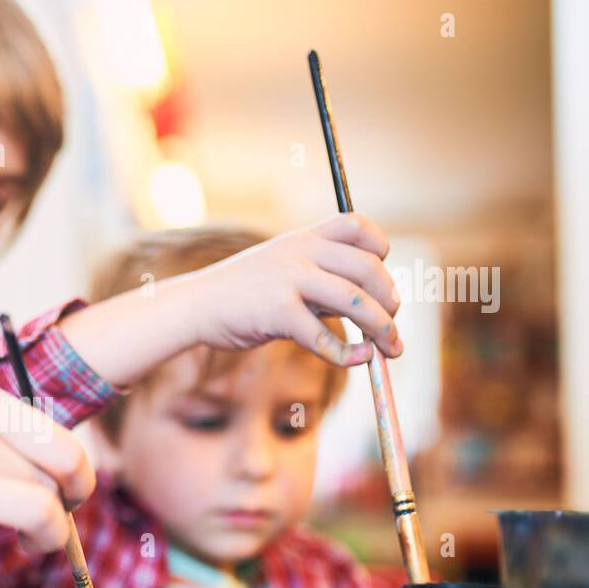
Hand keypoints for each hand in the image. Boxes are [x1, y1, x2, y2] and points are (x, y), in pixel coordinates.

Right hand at [0, 382, 93, 587]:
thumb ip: (6, 430)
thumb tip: (70, 472)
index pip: (64, 448)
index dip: (79, 481)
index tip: (69, 495)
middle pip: (51, 486)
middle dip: (60, 516)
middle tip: (42, 525)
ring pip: (36, 515)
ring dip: (45, 540)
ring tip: (27, 542)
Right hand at [176, 211, 402, 365]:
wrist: (195, 306)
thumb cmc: (240, 294)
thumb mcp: (281, 269)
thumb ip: (318, 279)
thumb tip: (366, 305)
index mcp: (303, 238)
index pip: (357, 227)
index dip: (380, 249)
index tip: (382, 277)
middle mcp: (300, 253)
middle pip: (368, 268)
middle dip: (391, 299)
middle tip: (393, 324)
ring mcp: (289, 281)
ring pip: (355, 302)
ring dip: (382, 328)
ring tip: (390, 349)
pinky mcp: (278, 313)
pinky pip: (324, 337)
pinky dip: (348, 354)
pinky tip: (358, 361)